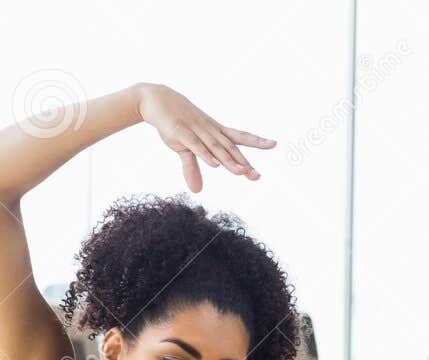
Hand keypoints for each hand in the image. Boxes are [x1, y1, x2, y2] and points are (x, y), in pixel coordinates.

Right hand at [135, 84, 273, 191]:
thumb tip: (197, 190)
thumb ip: (192, 168)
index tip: (273, 143)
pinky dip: (205, 154)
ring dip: (229, 161)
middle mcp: (209, 130)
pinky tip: (215, 165)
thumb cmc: (173, 122)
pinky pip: (195, 145)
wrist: (153, 99)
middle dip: (244, 162)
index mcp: (214, 131)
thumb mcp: (184, 147)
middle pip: (230, 148)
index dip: (256, 140)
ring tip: (242, 173)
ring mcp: (195, 130)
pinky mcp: (180, 132)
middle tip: (257, 176)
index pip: (239, 137)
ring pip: (216, 148)